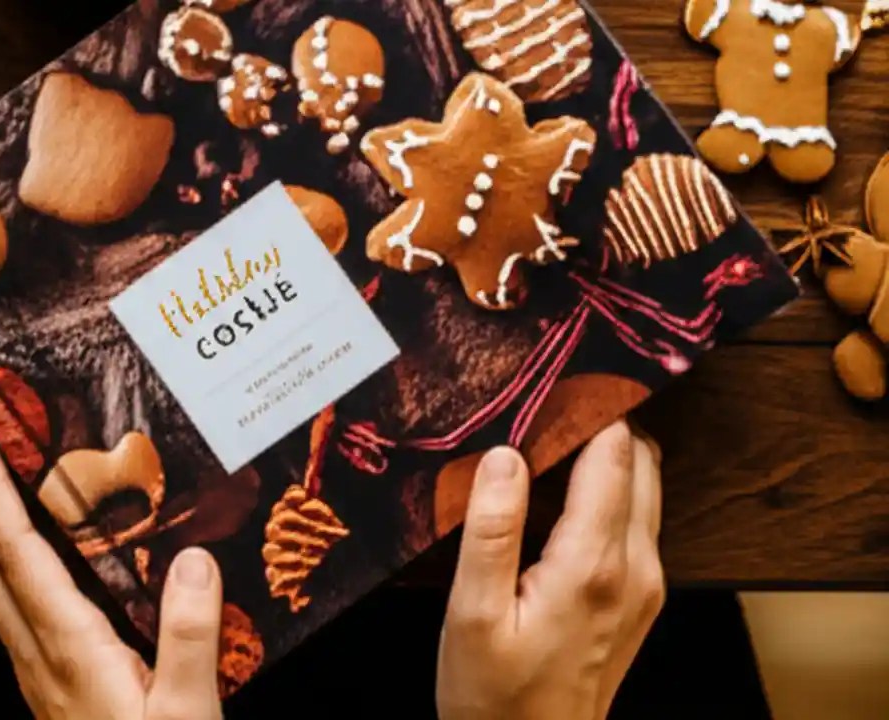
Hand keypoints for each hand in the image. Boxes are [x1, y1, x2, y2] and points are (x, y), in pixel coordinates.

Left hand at [0, 427, 224, 719]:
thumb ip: (188, 637)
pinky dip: (6, 568)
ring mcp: (39, 677)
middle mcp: (40, 659)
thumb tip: (193, 559)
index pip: (16, 555)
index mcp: (69, 652)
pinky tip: (27, 565)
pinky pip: (13, 612)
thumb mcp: (188, 715)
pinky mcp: (52, 690)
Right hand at [437, 420, 664, 719]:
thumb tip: (506, 455)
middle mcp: (634, 568)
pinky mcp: (639, 599)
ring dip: (609, 454)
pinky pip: (636, 521)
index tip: (554, 378)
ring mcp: (644, 585)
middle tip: (549, 397)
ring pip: (643, 489)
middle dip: (603, 421)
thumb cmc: (494, 695)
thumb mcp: (471, 613)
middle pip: (640, 462)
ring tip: (550, 433)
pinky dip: (609, 490)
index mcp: (593, 564)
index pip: (611, 455)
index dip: (589, 407)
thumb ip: (490, 530)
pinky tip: (561, 488)